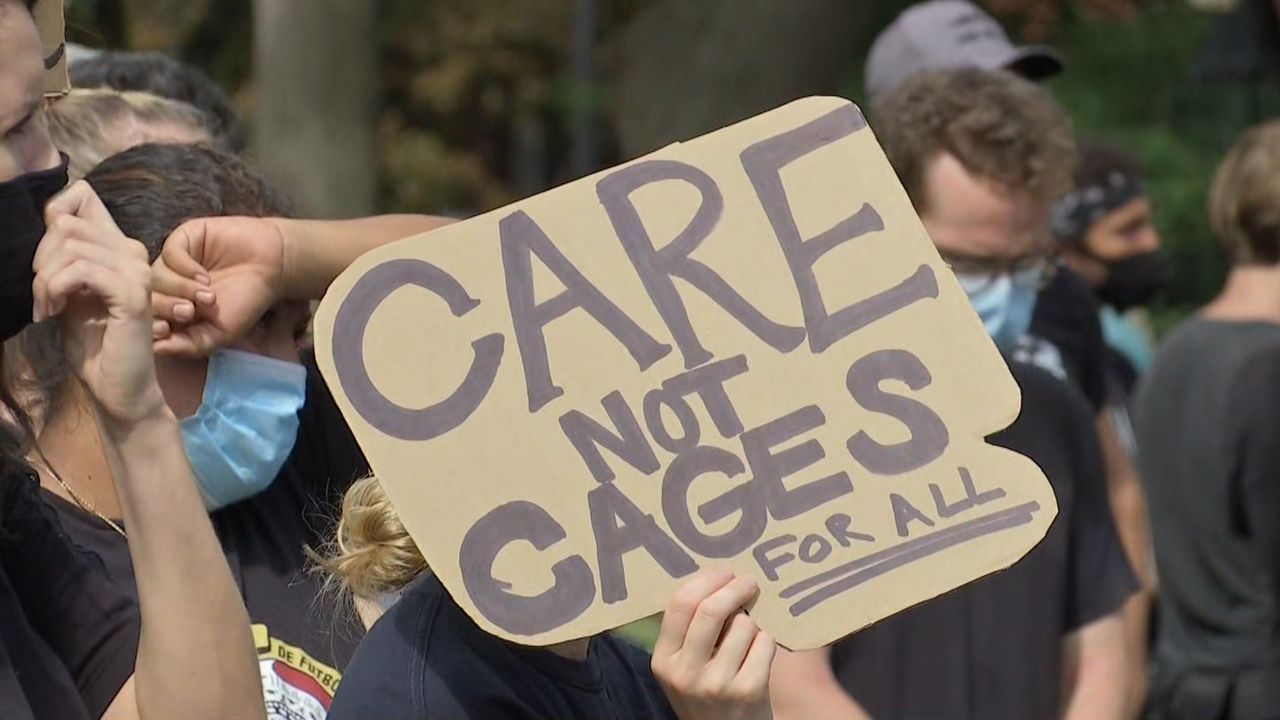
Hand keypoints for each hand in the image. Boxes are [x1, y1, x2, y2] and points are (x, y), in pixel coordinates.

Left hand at [33, 181, 166, 424]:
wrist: (118, 387)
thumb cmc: (95, 345)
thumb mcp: (70, 292)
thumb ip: (64, 259)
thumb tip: (46, 227)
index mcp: (118, 247)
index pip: (81, 196)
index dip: (50, 217)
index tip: (43, 261)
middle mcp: (132, 252)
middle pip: (67, 224)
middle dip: (40, 259)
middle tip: (41, 295)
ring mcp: (136, 272)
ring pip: (71, 247)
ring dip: (45, 280)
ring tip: (46, 308)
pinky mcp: (131, 295)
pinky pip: (81, 272)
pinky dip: (55, 290)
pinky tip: (52, 312)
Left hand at [151, 215, 286, 356]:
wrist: (273, 266)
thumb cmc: (247, 301)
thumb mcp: (219, 333)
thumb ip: (188, 345)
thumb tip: (154, 350)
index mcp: (173, 308)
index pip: (147, 316)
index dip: (150, 324)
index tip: (166, 330)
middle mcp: (169, 284)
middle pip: (146, 296)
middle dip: (166, 307)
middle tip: (190, 311)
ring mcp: (173, 261)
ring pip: (155, 275)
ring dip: (179, 289)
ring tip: (208, 296)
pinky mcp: (183, 239)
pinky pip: (168, 254)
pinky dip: (184, 267)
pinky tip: (204, 276)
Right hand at [651, 568, 775, 719]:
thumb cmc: (706, 692)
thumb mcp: (682, 666)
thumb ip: (688, 630)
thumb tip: (715, 577)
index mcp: (663, 660)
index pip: (679, 605)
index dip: (705, 580)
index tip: (723, 571)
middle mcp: (685, 673)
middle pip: (711, 610)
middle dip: (734, 588)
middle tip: (748, 582)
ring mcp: (717, 684)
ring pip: (743, 624)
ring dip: (751, 621)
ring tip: (748, 634)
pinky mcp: (748, 690)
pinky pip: (765, 642)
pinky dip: (766, 641)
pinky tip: (759, 652)